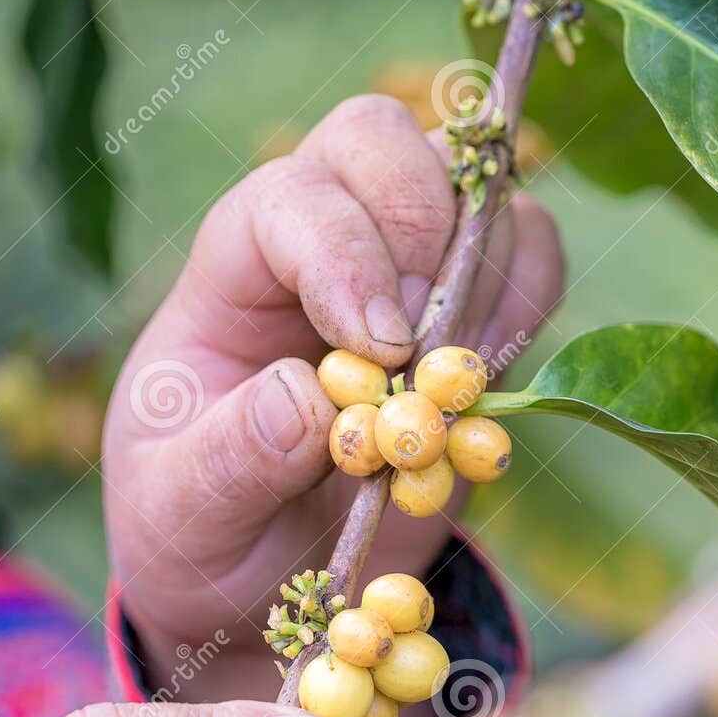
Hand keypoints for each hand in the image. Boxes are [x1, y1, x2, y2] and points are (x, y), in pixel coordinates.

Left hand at [103, 95, 563, 702]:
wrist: (261, 577)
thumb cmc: (202, 528)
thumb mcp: (183, 511)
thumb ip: (230, 459)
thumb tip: (308, 402)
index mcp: (230, 273)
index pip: (290, 199)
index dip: (345, 255)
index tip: (379, 353)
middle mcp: (318, 245)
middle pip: (377, 139)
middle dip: (420, 223)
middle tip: (425, 342)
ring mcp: (404, 271)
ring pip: (471, 188)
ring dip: (487, 276)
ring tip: (456, 383)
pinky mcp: (472, 315)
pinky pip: (531, 250)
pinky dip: (534, 298)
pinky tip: (490, 382)